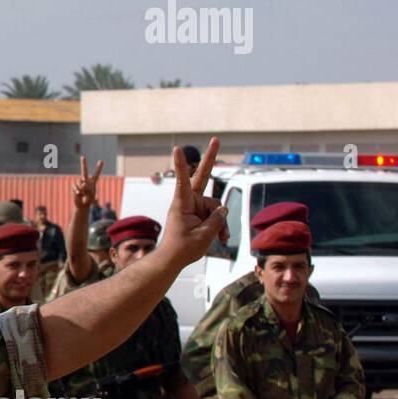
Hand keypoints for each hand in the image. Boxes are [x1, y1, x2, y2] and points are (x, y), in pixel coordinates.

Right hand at [72, 156, 103, 209]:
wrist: (82, 205)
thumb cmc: (89, 200)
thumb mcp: (91, 195)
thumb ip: (88, 188)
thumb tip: (83, 183)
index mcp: (93, 182)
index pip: (96, 174)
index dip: (98, 168)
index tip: (101, 161)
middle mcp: (86, 180)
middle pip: (84, 171)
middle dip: (83, 163)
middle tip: (82, 157)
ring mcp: (79, 183)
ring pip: (79, 181)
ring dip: (81, 188)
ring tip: (83, 193)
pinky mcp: (74, 186)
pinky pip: (74, 186)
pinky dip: (77, 190)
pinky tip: (79, 194)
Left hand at [157, 138, 228, 268]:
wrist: (173, 259)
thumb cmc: (182, 248)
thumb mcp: (203, 236)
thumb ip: (216, 220)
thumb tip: (223, 209)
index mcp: (182, 204)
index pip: (182, 180)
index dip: (181, 165)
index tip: (176, 149)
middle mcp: (189, 201)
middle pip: (203, 177)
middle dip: (210, 159)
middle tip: (216, 139)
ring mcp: (196, 206)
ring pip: (217, 207)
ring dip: (221, 224)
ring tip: (222, 239)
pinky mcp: (202, 213)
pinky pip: (217, 216)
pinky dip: (221, 227)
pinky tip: (223, 240)